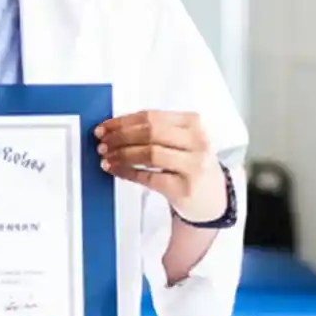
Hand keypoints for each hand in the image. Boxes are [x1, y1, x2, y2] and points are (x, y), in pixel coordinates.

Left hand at [94, 111, 226, 222]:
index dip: (123, 121)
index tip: (104, 127)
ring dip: (122, 155)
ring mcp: (193, 166)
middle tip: (102, 143)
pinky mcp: (185, 189)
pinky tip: (117, 170)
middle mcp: (197, 142)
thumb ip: (155, 131)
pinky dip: (128, 173)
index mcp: (193, 123)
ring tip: (106, 157)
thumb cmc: (191, 165)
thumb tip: (114, 129)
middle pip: (150, 132)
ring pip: (150, 154)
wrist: (213, 199)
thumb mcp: (182, 141)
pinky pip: (150, 178)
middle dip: (120, 137)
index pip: (151, 116)